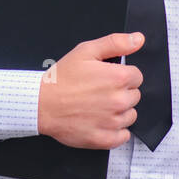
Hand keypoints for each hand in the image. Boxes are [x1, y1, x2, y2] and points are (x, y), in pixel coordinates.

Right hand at [38, 32, 144, 148]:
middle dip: (121, 92)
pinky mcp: (104, 139)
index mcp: (118, 78)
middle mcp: (119, 101)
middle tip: (98, 91)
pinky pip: (123, 136)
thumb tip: (138, 39)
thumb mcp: (85, 51)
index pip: (137, 76)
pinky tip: (100, 121)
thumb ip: (115, 43)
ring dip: (119, 112)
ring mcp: (112, 122)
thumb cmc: (60, 79)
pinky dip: (115, 131)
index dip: (122, 75)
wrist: (40, 104)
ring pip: (130, 116)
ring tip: (97, 106)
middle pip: (134, 96)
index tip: (107, 78)